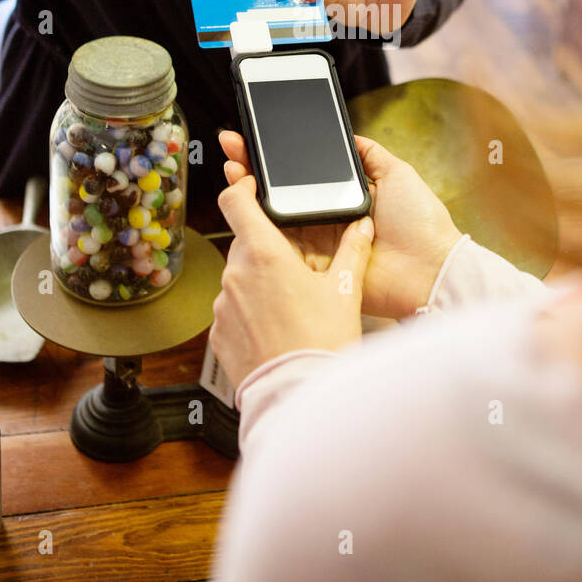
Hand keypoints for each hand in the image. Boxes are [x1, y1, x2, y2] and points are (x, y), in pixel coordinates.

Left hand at [209, 170, 375, 389]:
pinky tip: (277, 328)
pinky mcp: (218, 333)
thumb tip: (363, 227)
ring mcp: (223, 305)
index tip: (252, 185)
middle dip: (267, 249)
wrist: (301, 395)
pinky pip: (232, 310)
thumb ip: (353, 251)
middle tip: (296, 266)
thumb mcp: (345, 290)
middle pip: (244, 243)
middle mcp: (235, 275)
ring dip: (259, 283)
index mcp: (264, 254)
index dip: (241, 187)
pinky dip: (250, 312)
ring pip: (239, 278)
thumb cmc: (323, 343)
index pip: (235, 201)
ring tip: (291, 307)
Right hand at [218, 129, 463, 321]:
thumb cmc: (421, 224)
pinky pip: (280, 248)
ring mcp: (317, 246)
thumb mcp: (398, 174)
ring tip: (233, 166)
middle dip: (252, 168)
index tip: (257, 137)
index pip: (301, 174)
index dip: (277, 157)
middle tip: (233, 145)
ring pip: (272, 218)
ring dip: (247, 193)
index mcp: (344, 199)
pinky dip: (258, 228)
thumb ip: (370, 154)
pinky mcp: (313, 269)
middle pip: (279, 194)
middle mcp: (326, 221)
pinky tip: (244, 203)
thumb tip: (350, 134)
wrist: (430, 268)